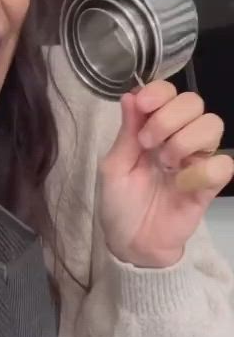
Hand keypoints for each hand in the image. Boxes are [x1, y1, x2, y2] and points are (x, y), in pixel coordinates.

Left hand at [99, 81, 233, 267]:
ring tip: (165, 164)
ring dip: (185, 140)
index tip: (143, 106)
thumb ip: (126, 132)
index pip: (169, 93)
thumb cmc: (120, 204)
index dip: (159, 92)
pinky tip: (182, 185)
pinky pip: (223, 164)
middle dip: (168, 118)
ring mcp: (196, 159)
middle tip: (147, 144)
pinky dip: (201, 171)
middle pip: (194, 102)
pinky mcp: (210, 184)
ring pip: (212, 124)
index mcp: (153, 128)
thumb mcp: (114, 167)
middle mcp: (179, 137)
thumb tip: (130, 95)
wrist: (132, 244)